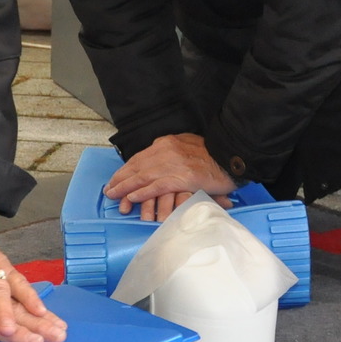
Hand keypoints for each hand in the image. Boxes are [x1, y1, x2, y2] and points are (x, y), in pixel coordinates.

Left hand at [105, 134, 236, 220]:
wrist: (231, 155)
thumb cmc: (213, 153)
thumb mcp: (188, 144)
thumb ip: (173, 150)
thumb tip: (161, 156)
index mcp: (167, 143)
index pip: (140, 157)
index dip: (126, 170)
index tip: (117, 179)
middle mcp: (166, 151)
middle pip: (137, 167)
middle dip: (121, 179)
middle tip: (109, 190)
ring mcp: (172, 164)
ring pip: (142, 177)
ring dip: (125, 188)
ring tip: (115, 196)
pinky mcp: (180, 178)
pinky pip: (156, 186)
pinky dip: (142, 193)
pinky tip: (132, 198)